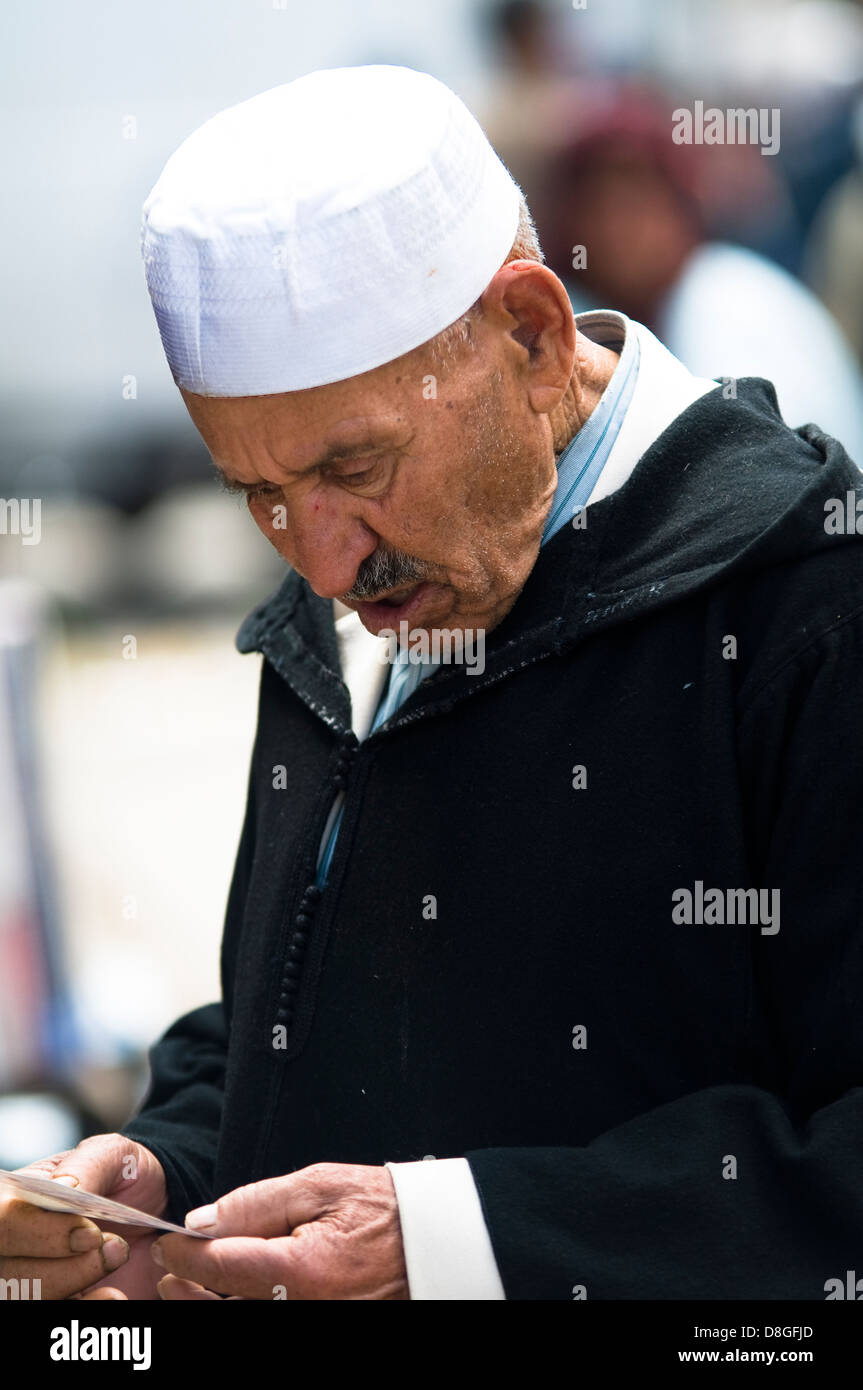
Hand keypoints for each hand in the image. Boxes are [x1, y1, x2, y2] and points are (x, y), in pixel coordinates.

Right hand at [0, 1133, 166, 1300]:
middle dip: (63, 1267)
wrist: (156, 1204)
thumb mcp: (112, 1155)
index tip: (90, 1233)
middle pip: (10, 1273)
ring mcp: (34, 1277)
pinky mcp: (62, 1299)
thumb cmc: (122, 1173)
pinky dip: (90, 1308)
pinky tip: (116, 1293)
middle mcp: (15, 1244)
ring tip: (118, 1256)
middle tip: (113, 1246)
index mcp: (15, 1199)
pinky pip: (58, 1315)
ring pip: (30, 1298)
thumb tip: (66, 1188)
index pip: (1, 1221)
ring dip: (77, 1284)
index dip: (38, 1234)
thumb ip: (87, 1166)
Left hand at [153, 1162, 407, 1299]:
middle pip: (222, 1311)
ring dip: (210, 1304)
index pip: (218, 1268)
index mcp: (301, 1272)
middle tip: (170, 1270)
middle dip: (188, 1291)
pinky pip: (271, 1318)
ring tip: (191, 1285)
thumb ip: (255, 1202)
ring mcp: (312, 1324)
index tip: (166, 1243)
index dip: (183, 1255)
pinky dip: (245, 1306)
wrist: (431, 1243)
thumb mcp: (317, 1186)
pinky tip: (231, 1293)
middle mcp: (303, 1312)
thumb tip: (202, 1221)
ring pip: (242, 1320)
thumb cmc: (380, 1209)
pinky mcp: (318, 1328)